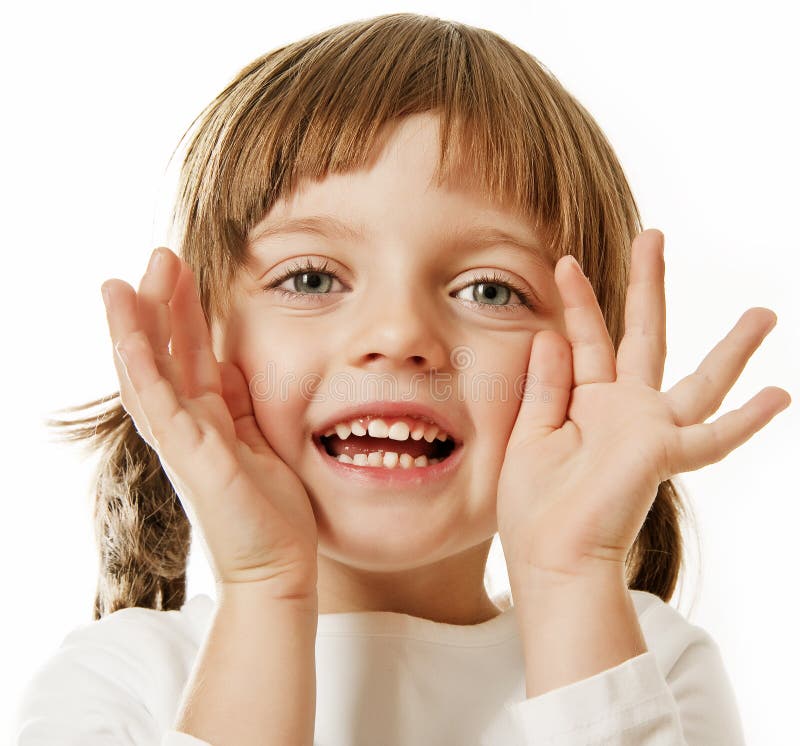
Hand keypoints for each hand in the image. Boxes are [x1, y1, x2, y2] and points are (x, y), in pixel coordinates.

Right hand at [101, 247, 318, 599]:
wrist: (278, 569)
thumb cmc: (270, 514)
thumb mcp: (259, 442)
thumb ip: (241, 405)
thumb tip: (230, 365)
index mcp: (208, 423)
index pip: (187, 358)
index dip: (180, 316)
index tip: (178, 275)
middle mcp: (188, 428)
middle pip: (163, 356)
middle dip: (159, 306)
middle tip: (158, 257)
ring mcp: (183, 443)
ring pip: (148, 375)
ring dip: (134, 328)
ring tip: (122, 281)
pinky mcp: (191, 458)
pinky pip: (159, 406)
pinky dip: (142, 368)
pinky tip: (129, 333)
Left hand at [496, 229, 790, 587]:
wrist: (548, 557)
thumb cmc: (533, 505)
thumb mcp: (529, 433)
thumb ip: (545, 385)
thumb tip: (552, 332)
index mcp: (585, 403)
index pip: (585, 338)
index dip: (577, 301)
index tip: (563, 261)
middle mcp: (623, 410)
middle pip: (642, 335)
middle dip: (647, 285)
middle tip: (654, 236)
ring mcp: (649, 430)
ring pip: (699, 378)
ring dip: (731, 348)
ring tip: (764, 313)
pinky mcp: (664, 454)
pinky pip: (715, 437)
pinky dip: (748, 419)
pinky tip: (781, 394)